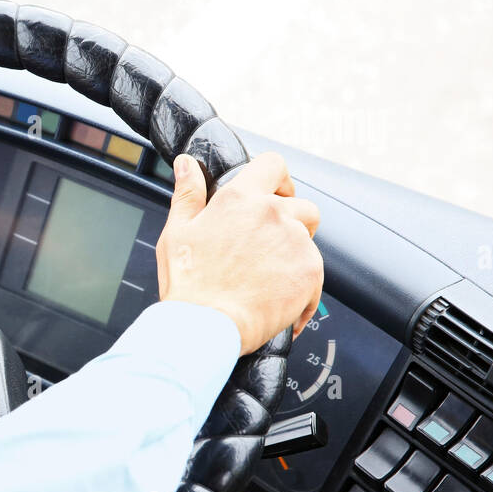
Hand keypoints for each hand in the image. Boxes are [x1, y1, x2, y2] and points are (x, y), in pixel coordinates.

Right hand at [156, 152, 322, 355]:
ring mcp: (295, 243)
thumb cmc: (188, 283)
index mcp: (240, 199)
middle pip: (302, 206)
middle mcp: (273, 214)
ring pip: (309, 241)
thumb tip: (186, 165)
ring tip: (267, 279)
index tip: (274, 193)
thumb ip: (187, 193)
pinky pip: (315, 274)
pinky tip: (277, 300)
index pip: (273, 165)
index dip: (277, 179)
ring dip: (294, 255)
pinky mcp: (310, 273)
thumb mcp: (176, 232)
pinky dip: (301, 288)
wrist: (205, 326)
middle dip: (291, 222)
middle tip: (268, 247)